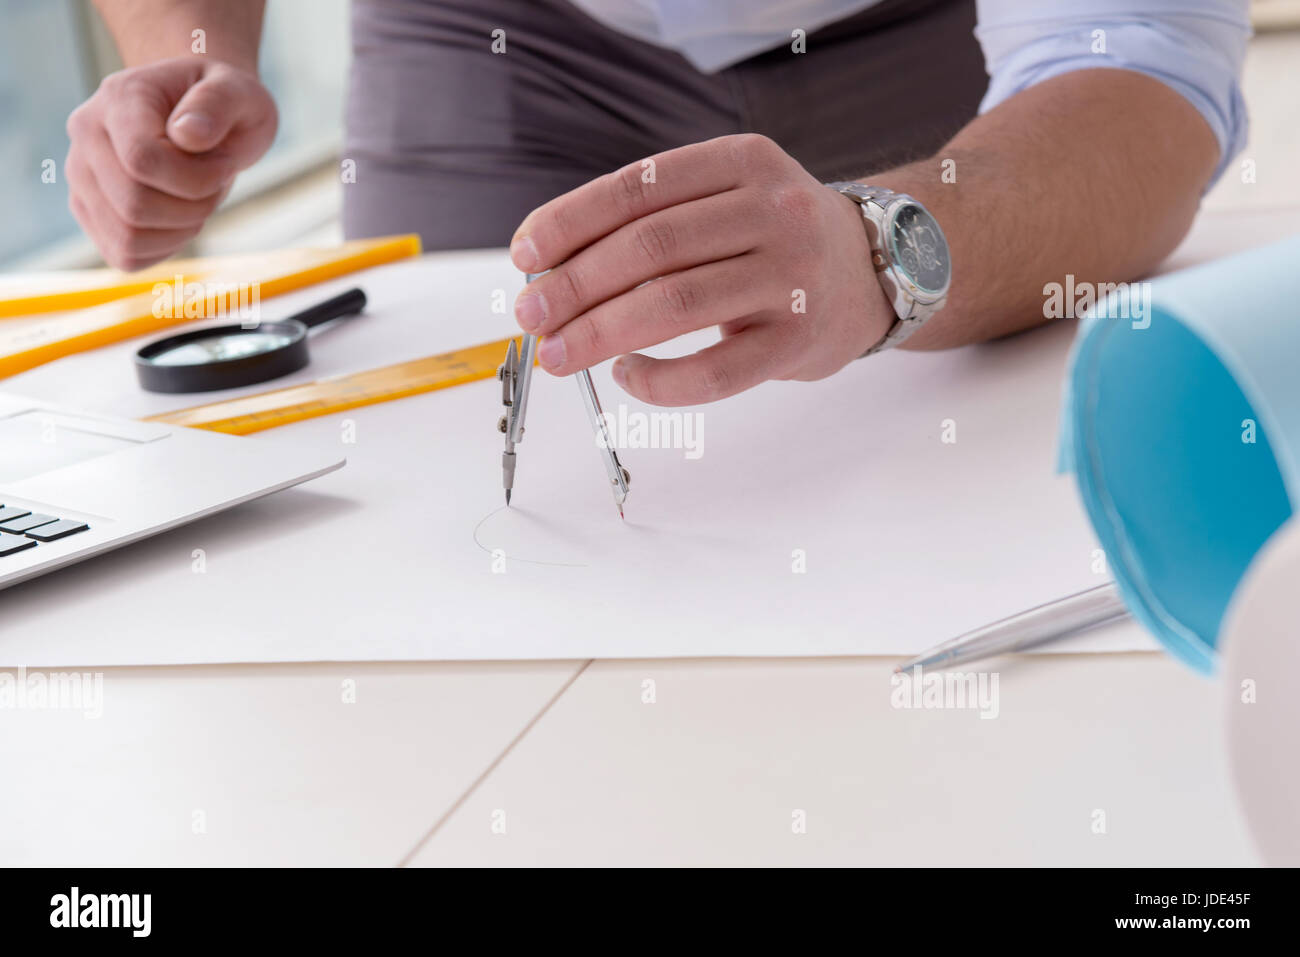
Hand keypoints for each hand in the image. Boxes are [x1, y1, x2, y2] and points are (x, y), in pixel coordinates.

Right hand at [65, 56, 276, 270]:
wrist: (203, 116)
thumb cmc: (223, 106)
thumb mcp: (238, 92)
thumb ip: (217, 104)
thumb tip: (186, 135)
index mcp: (119, 98)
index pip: (142, 161)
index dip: (198, 179)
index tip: (225, 163)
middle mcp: (86, 134)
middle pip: (134, 205)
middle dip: (194, 207)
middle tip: (214, 184)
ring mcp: (81, 175)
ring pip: (127, 237)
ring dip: (181, 229)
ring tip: (197, 199)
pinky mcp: (89, 211)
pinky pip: (125, 255)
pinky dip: (164, 248)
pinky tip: (180, 218)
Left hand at [508, 134, 892, 405]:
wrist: (871, 272)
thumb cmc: (772, 238)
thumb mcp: (726, 196)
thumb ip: (653, 219)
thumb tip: (549, 269)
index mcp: (742, 161)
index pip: (638, 186)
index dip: (570, 222)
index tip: (525, 257)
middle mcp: (773, 210)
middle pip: (651, 247)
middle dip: (575, 285)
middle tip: (531, 316)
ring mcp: (791, 277)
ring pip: (675, 305)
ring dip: (600, 334)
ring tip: (559, 353)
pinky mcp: (798, 341)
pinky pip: (713, 371)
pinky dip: (657, 379)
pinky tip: (627, 375)